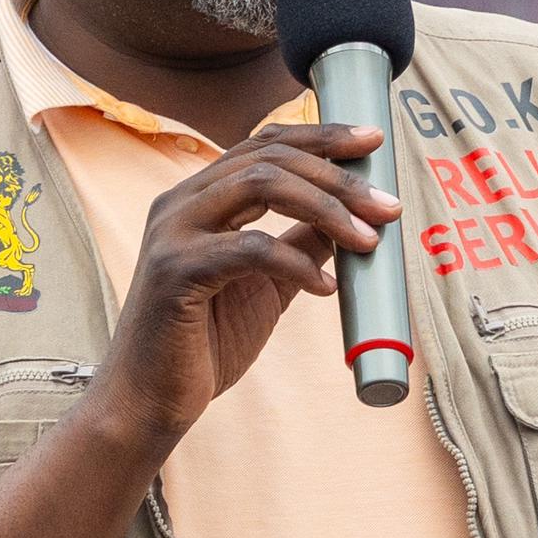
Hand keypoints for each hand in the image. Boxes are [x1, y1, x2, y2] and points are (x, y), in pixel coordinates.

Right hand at [89, 124, 397, 452]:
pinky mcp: (175, 273)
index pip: (263, 144)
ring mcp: (173, 233)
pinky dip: (297, 264)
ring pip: (260, 185)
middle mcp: (180, 203)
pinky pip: (250, 249)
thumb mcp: (266, 286)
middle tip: (387, 205)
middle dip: (337, 175)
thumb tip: (350, 222)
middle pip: (269, 157)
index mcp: (199, 199)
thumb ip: (299, 246)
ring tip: (368, 240)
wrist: (150, 401)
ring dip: (326, 208)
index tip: (371, 140)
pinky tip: (325, 288)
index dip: (320, 136)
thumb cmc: (203, 345)